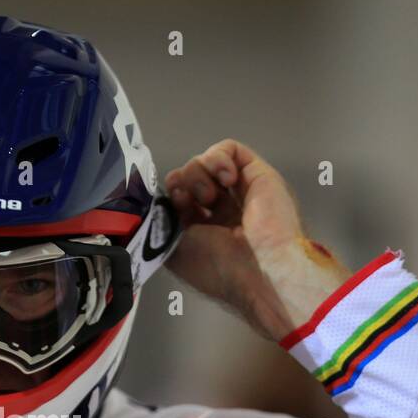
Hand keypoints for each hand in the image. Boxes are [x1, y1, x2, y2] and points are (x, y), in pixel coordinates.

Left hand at [164, 139, 350, 341]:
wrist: (255, 268)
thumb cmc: (215, 266)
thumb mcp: (174, 252)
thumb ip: (163, 224)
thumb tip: (159, 203)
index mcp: (205, 232)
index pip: (179, 199)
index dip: (171, 196)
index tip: (174, 208)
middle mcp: (223, 211)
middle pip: (189, 177)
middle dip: (181, 183)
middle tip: (188, 201)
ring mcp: (240, 192)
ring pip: (206, 162)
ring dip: (198, 173)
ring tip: (209, 195)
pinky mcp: (258, 175)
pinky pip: (231, 149)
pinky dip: (219, 158)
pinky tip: (225, 178)